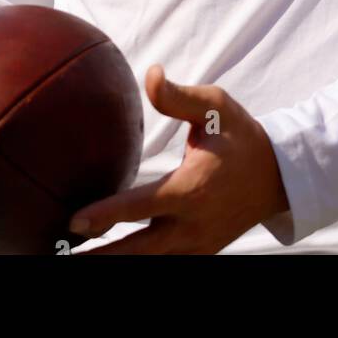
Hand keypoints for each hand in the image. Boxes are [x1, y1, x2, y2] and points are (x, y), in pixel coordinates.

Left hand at [70, 65, 289, 254]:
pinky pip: (163, 262)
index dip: (106, 215)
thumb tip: (150, 74)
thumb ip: (179, 96)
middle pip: (138, 251)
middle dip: (99, 257)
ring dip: (114, 261)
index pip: (142, 206)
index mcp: (192, 189)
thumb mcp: (216, 105)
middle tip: (61, 256)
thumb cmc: (240, 135)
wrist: (277, 176)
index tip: (74, 221)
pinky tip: (108, 255)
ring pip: (148, 263)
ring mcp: (196, 245)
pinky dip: (136, 262)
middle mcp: (192, 226)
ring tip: (76, 260)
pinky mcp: (198, 253)